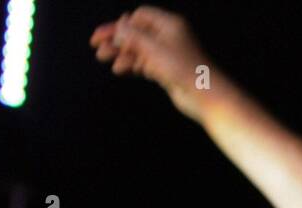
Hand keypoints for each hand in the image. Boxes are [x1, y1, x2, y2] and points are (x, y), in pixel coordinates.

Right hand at [90, 6, 215, 120]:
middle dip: (117, 39)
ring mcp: (167, 55)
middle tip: (96, 45)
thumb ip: (133, 36)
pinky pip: (144, 64)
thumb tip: (118, 25)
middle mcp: (168, 37)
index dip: (123, 24)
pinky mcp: (166, 71)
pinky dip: (132, 64)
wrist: (204, 96)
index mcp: (169, 24)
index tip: (106, 34)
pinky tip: (119, 68)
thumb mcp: (154, 48)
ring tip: (103, 58)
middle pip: (137, 33)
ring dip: (121, 53)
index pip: (141, 17)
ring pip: (139, 49)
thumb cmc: (183, 69)